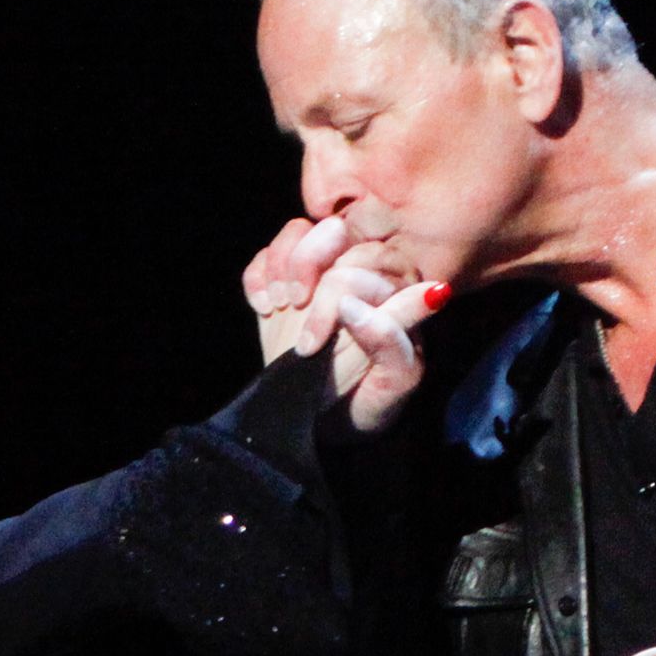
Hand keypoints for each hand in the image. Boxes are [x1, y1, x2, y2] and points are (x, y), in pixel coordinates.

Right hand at [241, 214, 449, 434]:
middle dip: (305, 270)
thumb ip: (392, 339)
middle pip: (333, 232)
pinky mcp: (289, 282)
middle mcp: (363, 270)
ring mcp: (323, 273)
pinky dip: (258, 276)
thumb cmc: (370, 402)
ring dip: (280, 264)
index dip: (332, 297)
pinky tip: (264, 307)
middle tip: (293, 312)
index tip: (310, 344)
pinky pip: (267, 252)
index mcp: (398, 286)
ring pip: (300, 231)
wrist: (329, 424)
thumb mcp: (392, 380)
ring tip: (279, 305)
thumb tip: (357, 307)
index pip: (366, 260)